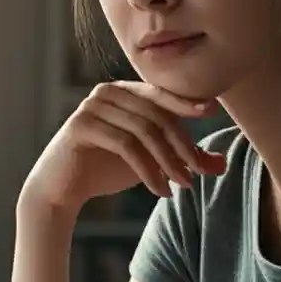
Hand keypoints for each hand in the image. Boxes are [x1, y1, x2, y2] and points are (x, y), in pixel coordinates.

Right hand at [20, 82, 228, 215]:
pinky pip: (125, 145)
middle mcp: (106, 92)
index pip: (161, 94)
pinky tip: (159, 189)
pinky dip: (147, 169)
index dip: (186, 103)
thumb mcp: (149, 162)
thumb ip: (180, 158)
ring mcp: (91, 107)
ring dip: (167, 161)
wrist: (60, 190)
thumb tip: (220, 165)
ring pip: (143, 130)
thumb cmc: (104, 171)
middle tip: (197, 173)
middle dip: (181, 146)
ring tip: (181, 185)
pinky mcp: (80, 126)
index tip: (211, 112)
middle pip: (156, 115)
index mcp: (123, 91)